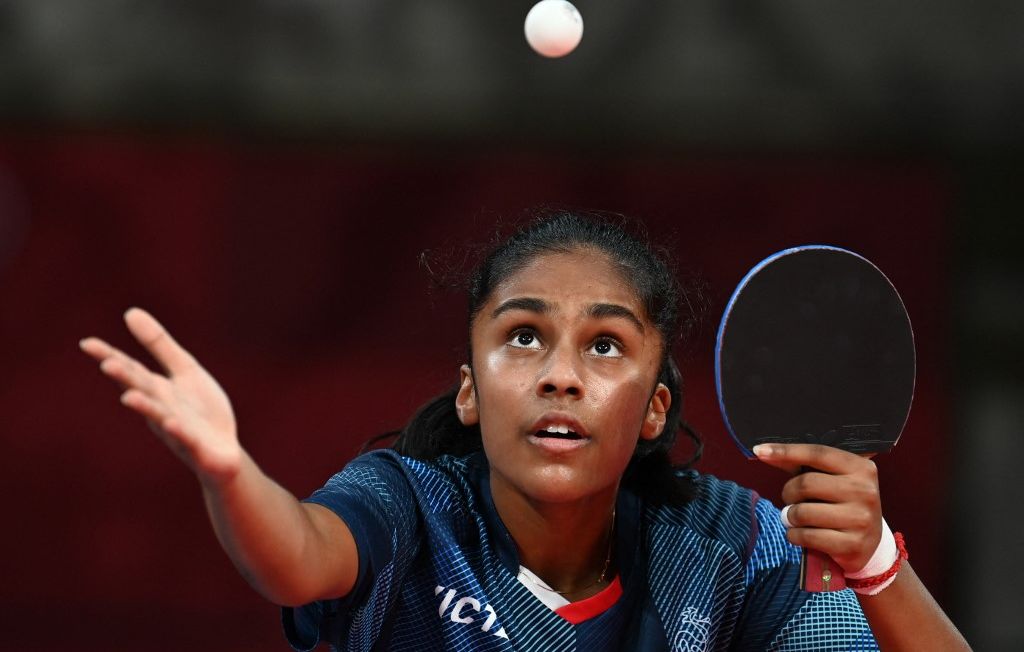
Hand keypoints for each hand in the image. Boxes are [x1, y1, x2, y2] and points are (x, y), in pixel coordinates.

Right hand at [81, 308, 240, 485]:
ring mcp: (177, 431)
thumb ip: (159, 345)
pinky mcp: (197, 448)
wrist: (224, 453)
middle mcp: (161, 410)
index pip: (131, 371)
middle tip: (108, 364)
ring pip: (158, 417)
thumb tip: (130, 311)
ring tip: (129, 397)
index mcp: (157, 390)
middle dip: (126, 379)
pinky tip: (172, 423)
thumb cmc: (201, 411)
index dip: (110, 357)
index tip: (86, 343)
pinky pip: (186, 439)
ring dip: (145, 407)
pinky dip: (179, 432)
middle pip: (142, 391)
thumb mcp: (185, 370)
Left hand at [753, 443, 881, 573]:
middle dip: (789, 492)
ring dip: (790, 517)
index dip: (787, 451)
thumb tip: (764, 452)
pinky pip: (806, 536)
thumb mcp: (830, 480)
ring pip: (802, 513)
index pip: (818, 453)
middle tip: (791, 499)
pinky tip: (801, 534)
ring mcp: (861, 519)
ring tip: (797, 518)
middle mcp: (865, 491)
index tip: (760, 451)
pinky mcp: (852, 544)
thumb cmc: (841, 504)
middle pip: (806, 484)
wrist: (871, 545)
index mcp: (861, 468)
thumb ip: (800, 465)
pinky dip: (794, 535)